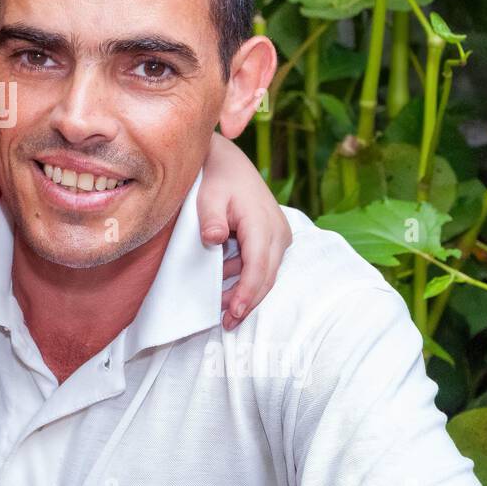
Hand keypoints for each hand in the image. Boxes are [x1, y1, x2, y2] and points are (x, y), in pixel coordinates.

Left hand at [197, 133, 292, 330]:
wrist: (228, 162)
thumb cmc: (216, 179)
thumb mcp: (207, 196)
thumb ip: (210, 217)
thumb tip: (212, 238)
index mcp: (262, 222)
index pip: (259, 266)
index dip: (248, 292)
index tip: (234, 313)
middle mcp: (278, 231)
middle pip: (266, 276)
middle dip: (247, 301)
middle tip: (226, 323)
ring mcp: (279, 234)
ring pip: (266, 272)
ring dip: (244, 290)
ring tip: (220, 308)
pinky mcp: (273, 237)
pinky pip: (262, 263)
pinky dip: (245, 276)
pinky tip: (224, 283)